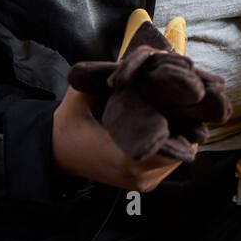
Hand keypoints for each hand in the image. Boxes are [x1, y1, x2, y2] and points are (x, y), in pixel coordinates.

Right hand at [51, 86, 188, 191]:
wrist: (56, 150)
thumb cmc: (71, 121)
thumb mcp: (84, 92)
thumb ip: (114, 76)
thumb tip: (149, 57)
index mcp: (126, 158)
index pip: (173, 138)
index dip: (180, 113)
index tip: (179, 92)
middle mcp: (141, 175)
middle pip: (183, 145)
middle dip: (184, 119)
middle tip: (182, 94)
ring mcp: (145, 182)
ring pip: (181, 153)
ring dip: (181, 130)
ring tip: (176, 105)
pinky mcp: (146, 182)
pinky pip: (170, 160)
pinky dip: (173, 141)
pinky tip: (168, 121)